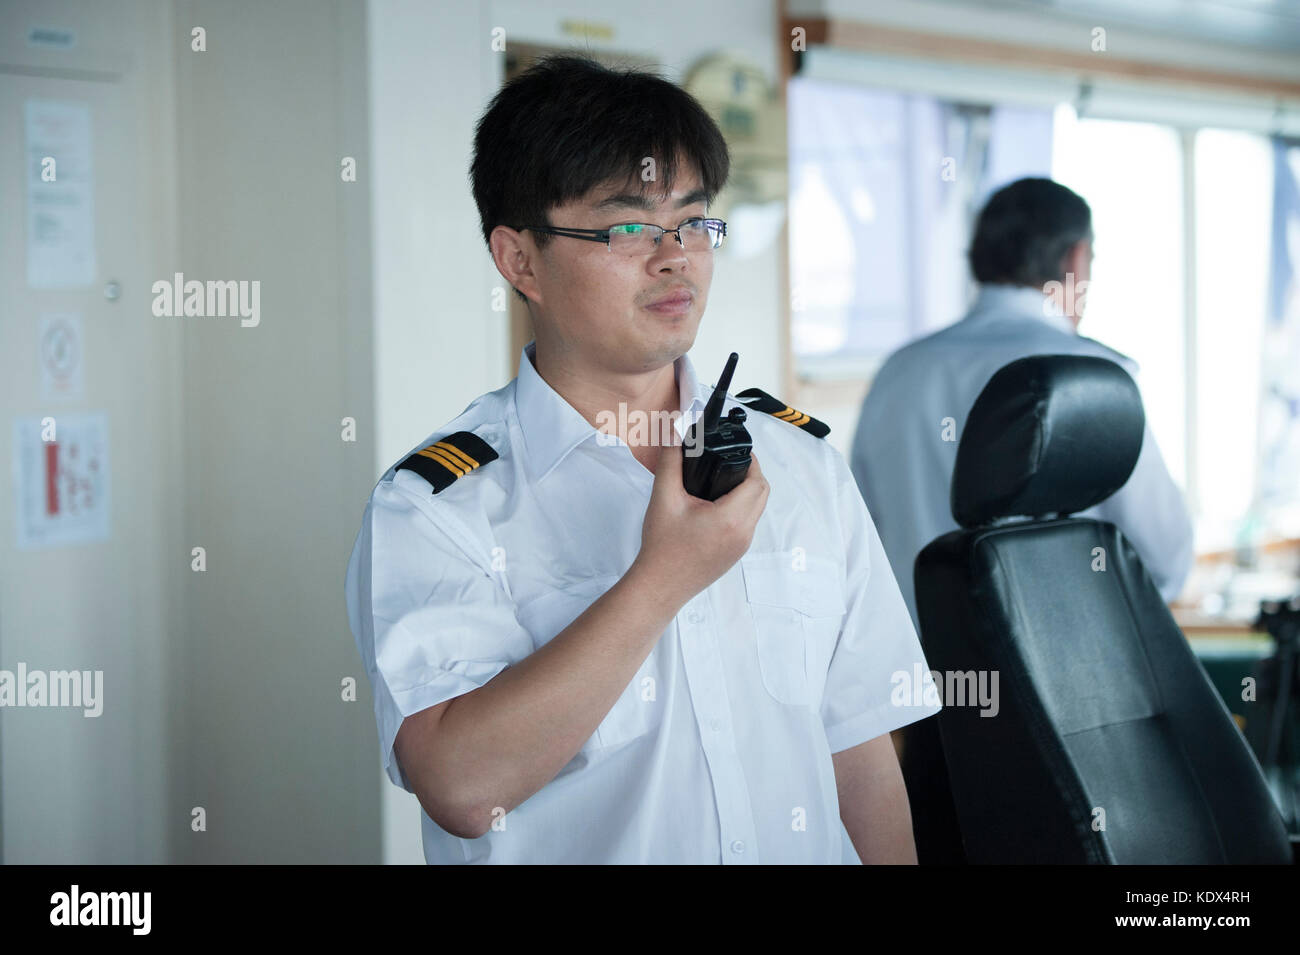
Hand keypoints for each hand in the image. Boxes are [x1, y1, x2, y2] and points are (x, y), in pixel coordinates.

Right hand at [631, 436, 768, 609]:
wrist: (659, 586)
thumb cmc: (661, 547)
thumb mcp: (664, 498)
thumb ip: (671, 461)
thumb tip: (676, 433)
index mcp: (731, 518)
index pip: (757, 481)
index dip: (751, 461)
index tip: (736, 450)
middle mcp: (743, 533)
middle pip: (762, 494)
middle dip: (751, 474)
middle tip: (729, 462)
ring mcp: (741, 547)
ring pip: (756, 510)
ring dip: (748, 492)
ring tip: (723, 481)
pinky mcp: (735, 555)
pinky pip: (748, 524)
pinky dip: (741, 510)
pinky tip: (718, 505)